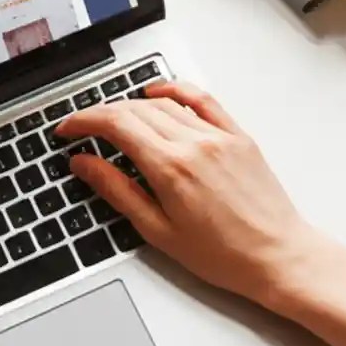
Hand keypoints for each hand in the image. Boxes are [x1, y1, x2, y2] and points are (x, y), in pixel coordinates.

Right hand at [57, 81, 345, 310]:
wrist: (278, 257)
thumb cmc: (223, 254)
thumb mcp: (158, 230)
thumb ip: (118, 191)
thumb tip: (85, 165)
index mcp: (171, 168)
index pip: (116, 124)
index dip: (84, 121)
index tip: (68, 128)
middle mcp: (194, 144)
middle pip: (134, 110)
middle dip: (101, 114)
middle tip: (83, 128)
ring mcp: (218, 136)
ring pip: (163, 103)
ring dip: (132, 105)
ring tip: (114, 119)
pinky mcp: (237, 136)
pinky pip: (202, 99)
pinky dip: (176, 89)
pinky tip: (159, 92)